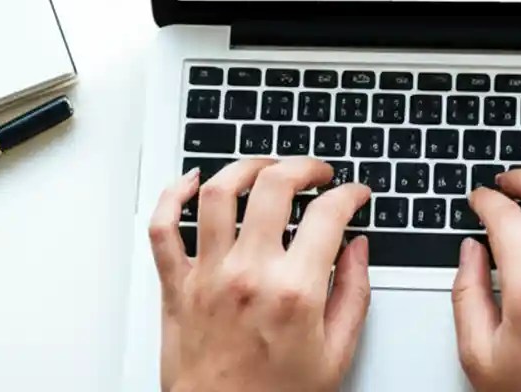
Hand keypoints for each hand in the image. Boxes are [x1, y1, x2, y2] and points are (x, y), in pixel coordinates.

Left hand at [148, 158, 372, 391]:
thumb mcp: (336, 354)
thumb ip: (354, 294)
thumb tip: (358, 249)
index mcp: (294, 292)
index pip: (328, 214)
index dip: (349, 193)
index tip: (354, 194)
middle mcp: (248, 274)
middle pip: (273, 185)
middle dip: (303, 166)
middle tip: (315, 172)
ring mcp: (207, 276)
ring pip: (216, 192)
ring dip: (244, 167)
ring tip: (264, 168)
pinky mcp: (176, 286)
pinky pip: (162, 228)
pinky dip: (171, 196)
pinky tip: (192, 183)